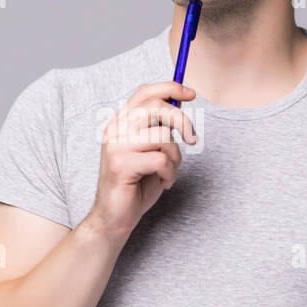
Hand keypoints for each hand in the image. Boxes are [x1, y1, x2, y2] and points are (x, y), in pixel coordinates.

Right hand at [85, 81, 196, 239]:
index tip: (190, 94)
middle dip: (182, 122)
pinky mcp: (121, 165)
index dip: (170, 88)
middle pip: (156, 107)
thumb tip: (181, 102)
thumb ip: (160, 128)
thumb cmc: (136, 185)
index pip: (145, 92)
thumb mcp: (151, 151)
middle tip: (192, 140)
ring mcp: (115, 147)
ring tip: (169, 172)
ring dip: (176, 157)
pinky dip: (169, 174)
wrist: (114, 218)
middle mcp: (114, 130)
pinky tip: (163, 183)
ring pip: (163, 137)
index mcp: (120, 123)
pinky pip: (161, 160)